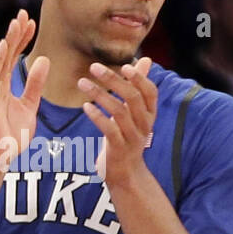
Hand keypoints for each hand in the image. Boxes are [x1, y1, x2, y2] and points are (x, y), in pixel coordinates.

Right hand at [0, 9, 48, 176]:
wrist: (0, 157)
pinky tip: (3, 47)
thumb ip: (34, 84)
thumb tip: (43, 60)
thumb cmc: (11, 134)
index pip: (12, 56)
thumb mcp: (30, 104)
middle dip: (13, 34)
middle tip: (23, 14)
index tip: (31, 21)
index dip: (21, 38)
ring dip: (6, 42)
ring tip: (15, 24)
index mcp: (2, 84)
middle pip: (4, 54)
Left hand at [79, 57, 156, 188]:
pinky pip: (108, 129)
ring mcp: (132, 137)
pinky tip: (85, 106)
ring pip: (119, 112)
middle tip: (93, 67)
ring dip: (99, 94)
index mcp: (150, 114)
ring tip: (82, 83)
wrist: (126, 173)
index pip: (150, 91)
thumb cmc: (128, 137)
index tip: (124, 66)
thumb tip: (145, 60)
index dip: (139, 78)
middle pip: (132, 97)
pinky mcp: (118, 148)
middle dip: (113, 80)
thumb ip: (138, 87)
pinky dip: (97, 116)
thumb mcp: (135, 113)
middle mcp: (144, 124)